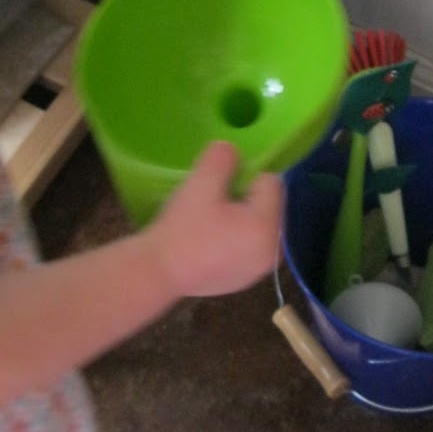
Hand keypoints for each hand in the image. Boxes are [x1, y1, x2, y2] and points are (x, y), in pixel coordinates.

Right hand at [143, 142, 282, 300]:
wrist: (159, 274)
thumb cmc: (182, 229)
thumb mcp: (200, 183)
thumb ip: (222, 158)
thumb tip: (233, 151)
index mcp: (268, 226)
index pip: (271, 181)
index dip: (245, 176)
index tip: (218, 187)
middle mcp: (273, 251)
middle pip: (269, 204)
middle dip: (246, 198)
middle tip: (212, 206)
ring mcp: (260, 269)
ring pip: (258, 224)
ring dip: (241, 218)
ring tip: (210, 224)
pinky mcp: (246, 280)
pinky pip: (249, 245)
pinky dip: (236, 239)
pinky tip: (210, 243)